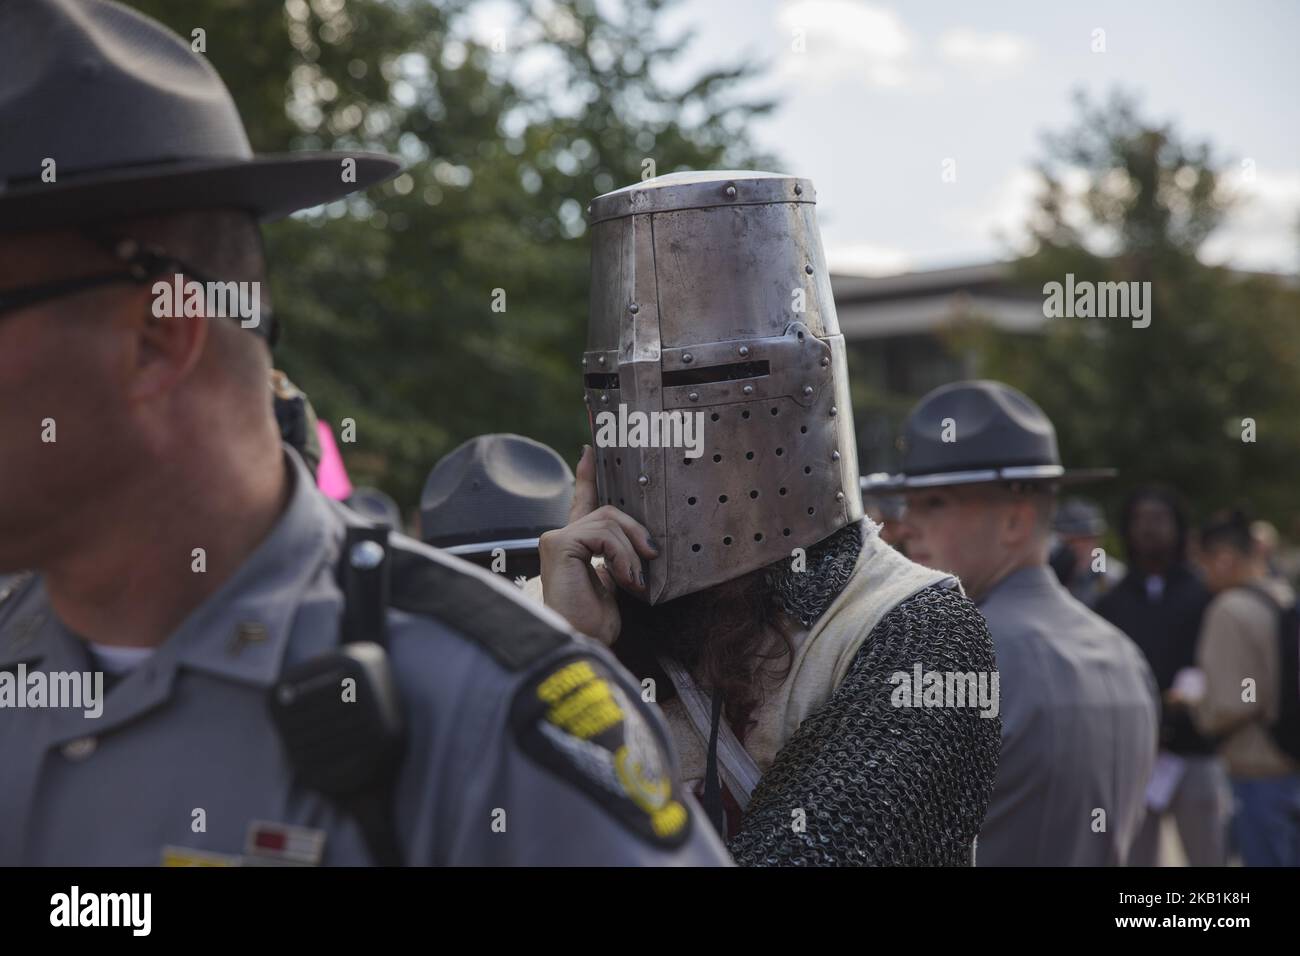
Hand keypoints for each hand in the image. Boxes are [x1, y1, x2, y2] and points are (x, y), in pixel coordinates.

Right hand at [538, 445, 658, 644]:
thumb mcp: (616, 583)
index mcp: (575, 545)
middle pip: (610, 511)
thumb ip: (620, 558)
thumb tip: (644, 544)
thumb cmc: (596, 622)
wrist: (583, 642)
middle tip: (651, 557)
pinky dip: (622, 557)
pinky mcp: (560, 543)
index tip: (591, 450)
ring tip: (635, 582)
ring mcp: (557, 538)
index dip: (587, 475)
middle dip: (637, 532)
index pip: (583, 501)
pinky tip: (625, 580)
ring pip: (610, 521)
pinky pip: (604, 534)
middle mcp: (562, 537)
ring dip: (632, 553)